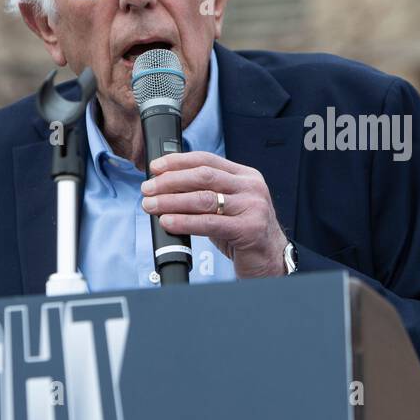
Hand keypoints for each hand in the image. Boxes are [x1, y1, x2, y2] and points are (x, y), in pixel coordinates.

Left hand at [139, 151, 287, 278]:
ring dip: (171, 201)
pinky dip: (184, 222)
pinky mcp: (249, 229)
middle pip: (203, 176)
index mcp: (245, 176)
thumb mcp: (228, 206)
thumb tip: (166, 188)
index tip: (155, 167)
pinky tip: (168, 222)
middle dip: (170, 181)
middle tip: (148, 188)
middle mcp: (251, 187)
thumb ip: (206, 194)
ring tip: (151, 205)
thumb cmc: (244, 233)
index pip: (207, 160)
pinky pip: (209, 223)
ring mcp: (252, 207)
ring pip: (203, 198)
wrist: (271, 259)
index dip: (178, 161)